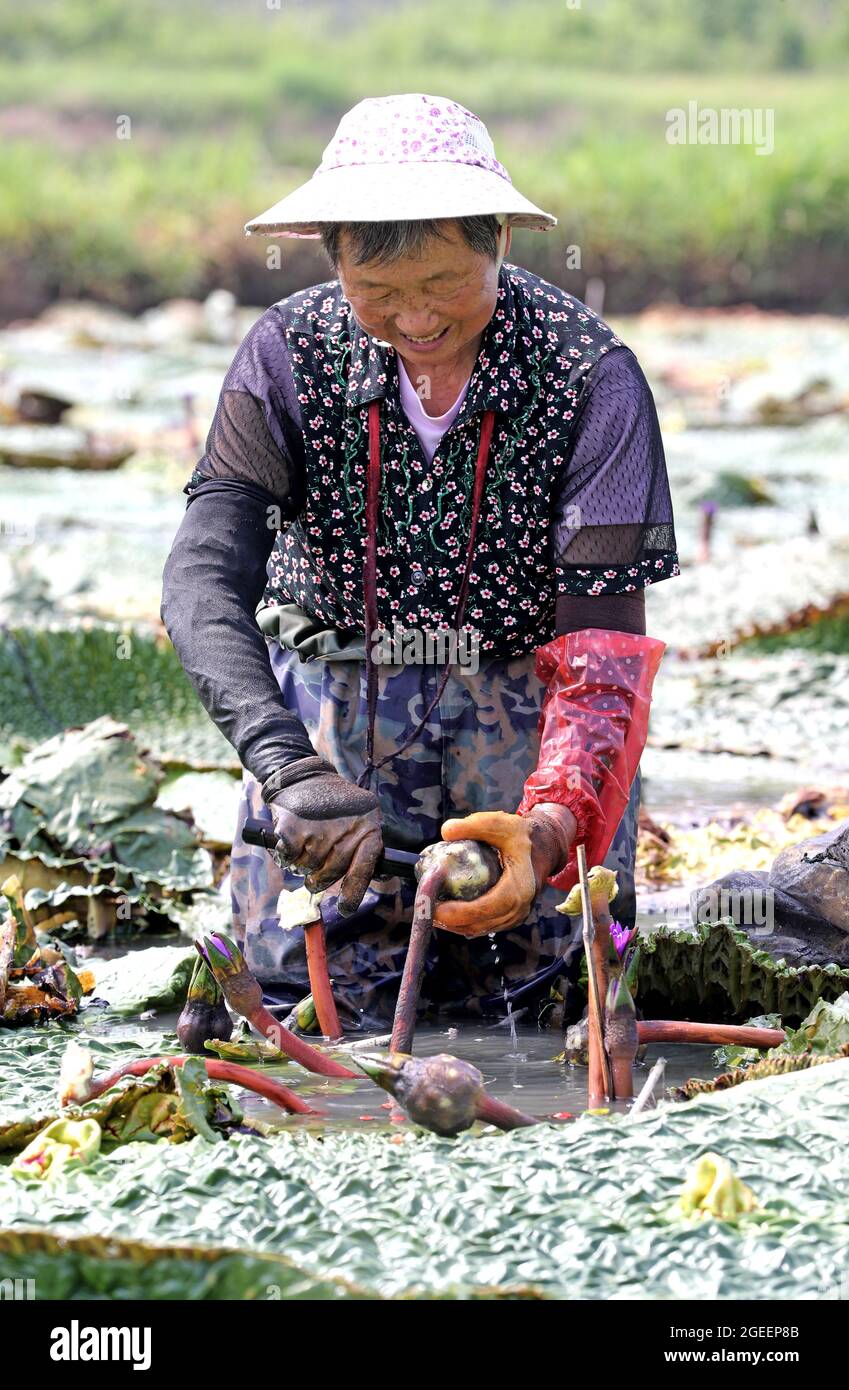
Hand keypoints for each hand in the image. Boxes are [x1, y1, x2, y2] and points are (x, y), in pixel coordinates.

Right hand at [268, 773, 382, 914]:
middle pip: (331, 872)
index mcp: (367, 826)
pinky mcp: (292, 827)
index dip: (354, 891)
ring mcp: (318, 828)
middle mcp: (345, 827)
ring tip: (305, 843)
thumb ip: (364, 848)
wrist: (303, 776)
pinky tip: (291, 840)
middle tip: (315, 867)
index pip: (364, 867)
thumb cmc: (333, 805)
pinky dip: (286, 855)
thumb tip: (367, 882)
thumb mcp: (359, 819)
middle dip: (321, 876)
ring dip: (302, 864)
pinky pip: (289, 858)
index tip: (345, 909)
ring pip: (308, 868)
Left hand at [434, 804, 576, 937]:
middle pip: (479, 924)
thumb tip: (446, 831)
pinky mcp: (508, 918)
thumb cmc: (520, 836)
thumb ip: (475, 824)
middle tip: (424, 909)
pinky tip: (445, 913)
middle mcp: (519, 908)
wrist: (540, 849)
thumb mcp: (502, 823)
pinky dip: (463, 923)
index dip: (460, 913)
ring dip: (454, 925)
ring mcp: (514, 916)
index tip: (436, 908)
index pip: (486, 908)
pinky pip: (483, 926)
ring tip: (430, 911)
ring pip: (479, 929)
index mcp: (519, 888)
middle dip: (450, 921)